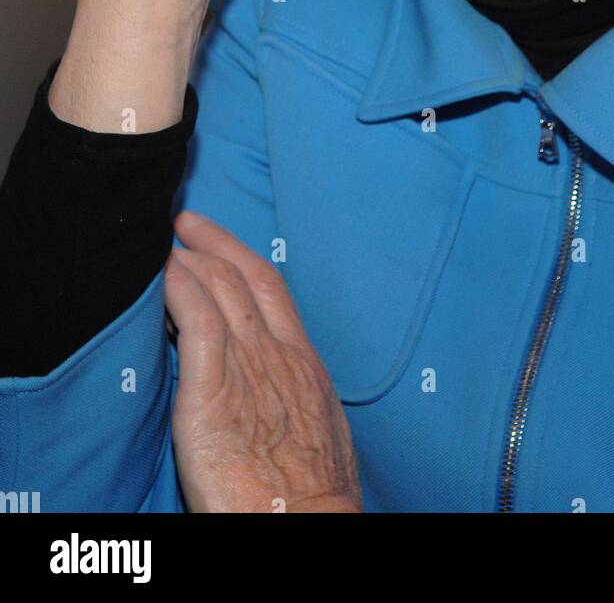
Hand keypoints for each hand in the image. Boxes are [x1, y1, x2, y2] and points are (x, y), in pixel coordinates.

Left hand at [165, 211, 361, 513]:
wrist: (307, 522)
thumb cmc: (314, 495)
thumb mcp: (319, 431)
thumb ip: (295, 401)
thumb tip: (281, 399)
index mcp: (305, 363)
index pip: (272, 289)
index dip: (243, 257)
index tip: (220, 244)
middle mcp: (279, 354)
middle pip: (245, 275)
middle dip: (213, 242)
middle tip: (186, 224)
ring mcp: (249, 367)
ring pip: (219, 287)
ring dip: (189, 259)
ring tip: (164, 246)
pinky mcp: (214, 390)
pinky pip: (197, 319)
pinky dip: (179, 289)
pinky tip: (161, 279)